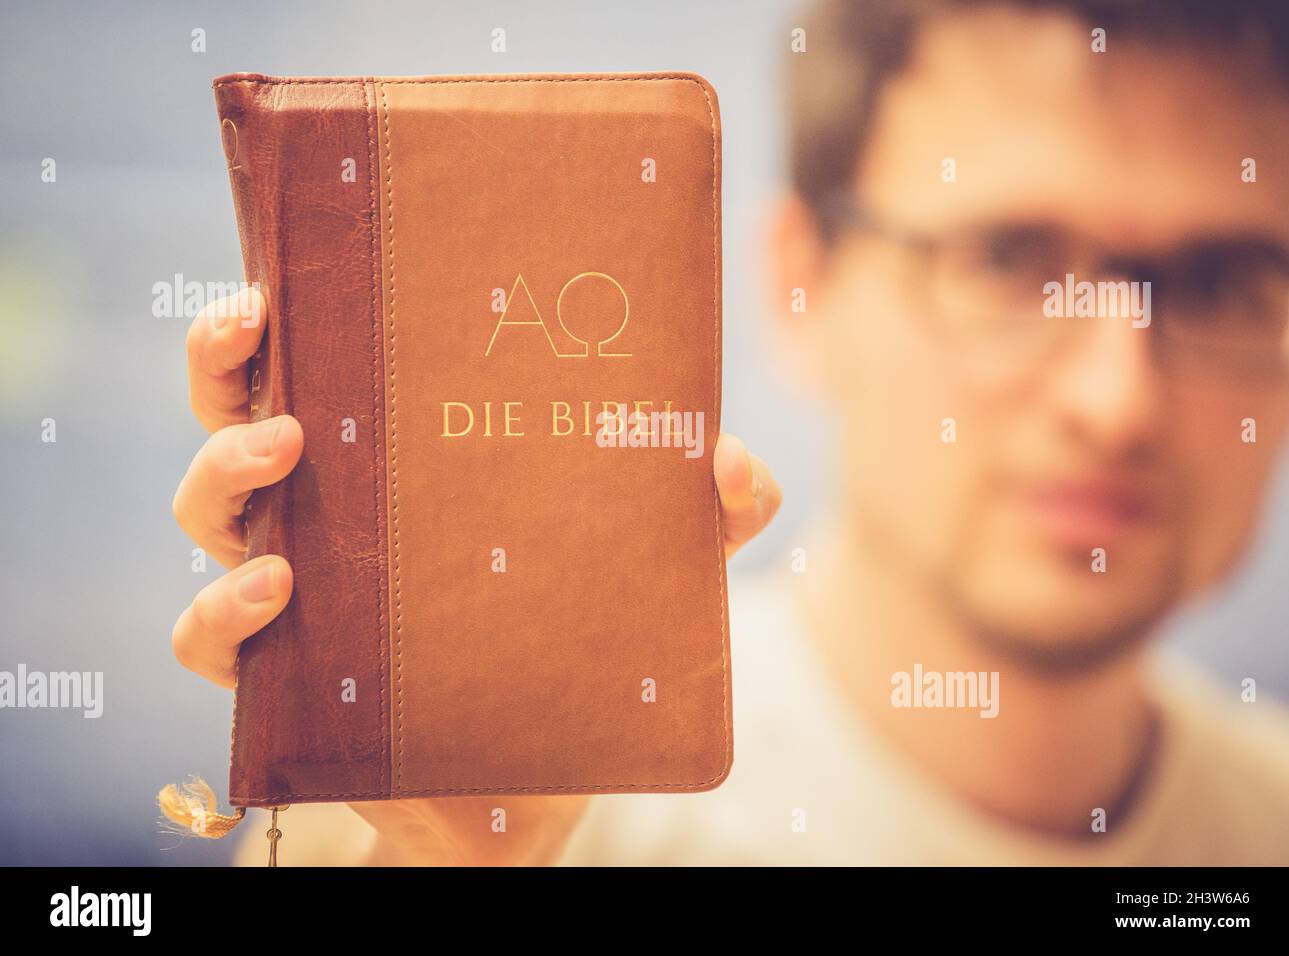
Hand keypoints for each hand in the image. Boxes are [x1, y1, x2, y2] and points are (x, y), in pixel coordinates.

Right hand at [171, 287, 781, 864]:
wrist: (551, 766)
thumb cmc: (584, 631)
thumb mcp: (662, 556)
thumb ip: (714, 506)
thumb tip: (725, 458)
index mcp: (400, 458)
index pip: (323, 365)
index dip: (284, 313)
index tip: (281, 270)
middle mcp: (332, 511)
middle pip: (233, 415)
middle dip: (223, 362)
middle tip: (253, 327)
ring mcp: (301, 592)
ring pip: (204, 513)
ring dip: (222, 471)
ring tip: (282, 451)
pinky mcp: (289, 680)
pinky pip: (206, 643)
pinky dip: (217, 611)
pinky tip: (277, 587)